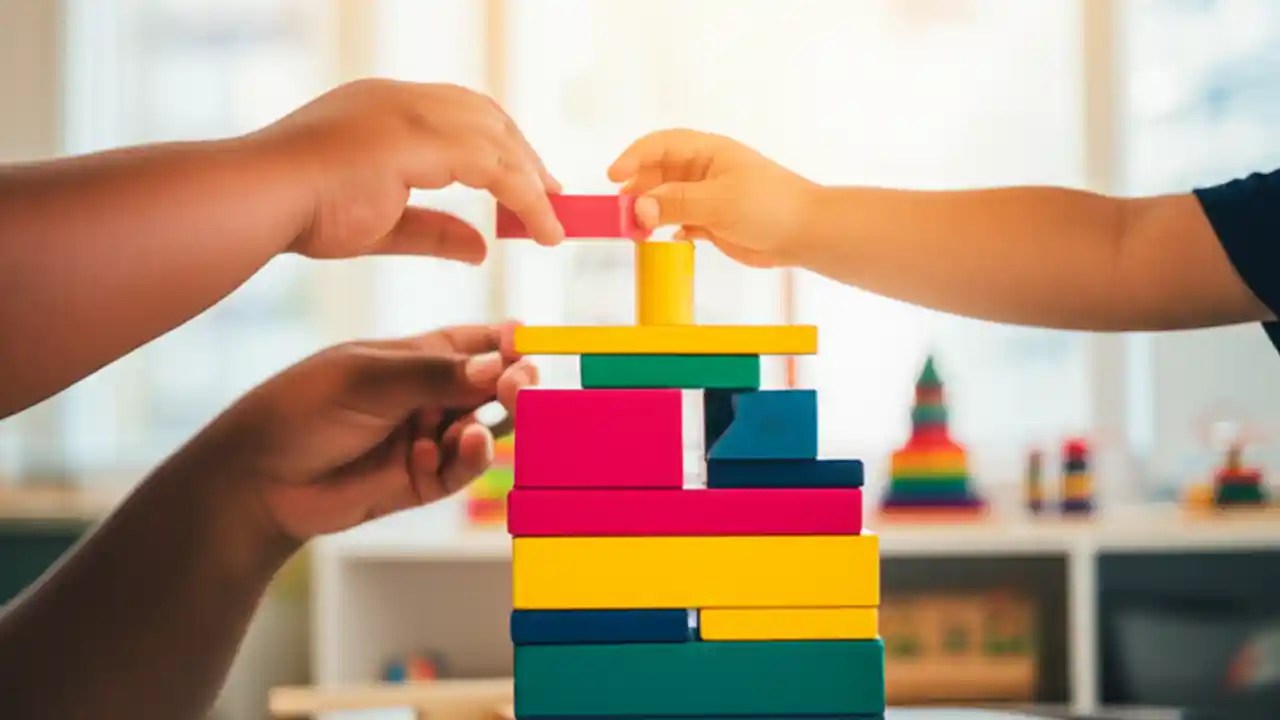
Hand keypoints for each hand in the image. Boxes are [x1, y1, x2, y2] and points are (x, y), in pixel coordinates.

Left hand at [184, 323, 535, 541]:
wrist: (258, 478)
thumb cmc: (303, 409)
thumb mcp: (370, 378)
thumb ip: (437, 374)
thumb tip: (500, 366)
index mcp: (418, 356)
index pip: (480, 344)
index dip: (509, 344)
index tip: (531, 347)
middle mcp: (430, 396)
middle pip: (493, 387)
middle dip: (513, 385)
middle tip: (523, 387)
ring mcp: (429, 439)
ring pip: (485, 429)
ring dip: (494, 422)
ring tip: (491, 418)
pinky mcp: (423, 480)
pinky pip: (463, 468)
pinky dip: (472, 457)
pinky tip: (468, 444)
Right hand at [255, 79, 565, 261]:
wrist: (257, 201)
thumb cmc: (299, 212)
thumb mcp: (383, 224)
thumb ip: (434, 231)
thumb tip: (481, 248)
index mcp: (385, 107)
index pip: (459, 115)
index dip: (499, 147)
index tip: (527, 183)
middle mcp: (401, 98)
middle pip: (487, 116)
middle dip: (524, 156)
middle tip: (554, 196)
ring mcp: (409, 110)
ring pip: (496, 138)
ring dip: (532, 179)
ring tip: (555, 218)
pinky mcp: (420, 138)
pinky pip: (495, 167)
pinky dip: (525, 197)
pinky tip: (543, 226)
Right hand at [608, 129, 818, 267]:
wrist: (804, 234)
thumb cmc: (770, 205)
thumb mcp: (718, 201)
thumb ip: (676, 203)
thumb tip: (639, 208)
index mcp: (707, 151)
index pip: (660, 145)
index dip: (633, 157)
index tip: (613, 177)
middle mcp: (703, 170)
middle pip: (657, 173)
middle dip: (637, 190)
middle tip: (623, 212)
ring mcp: (706, 195)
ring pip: (665, 199)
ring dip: (648, 213)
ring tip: (637, 231)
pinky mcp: (711, 220)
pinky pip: (678, 220)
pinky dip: (666, 228)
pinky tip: (663, 238)